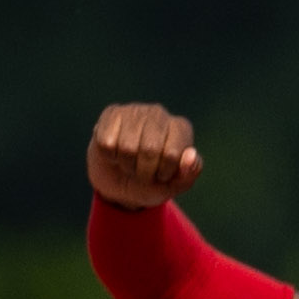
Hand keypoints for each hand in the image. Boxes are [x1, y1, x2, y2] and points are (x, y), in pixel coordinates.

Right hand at [87, 102, 201, 207]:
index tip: (160, 175)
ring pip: (126, 147)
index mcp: (181, 129)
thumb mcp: (172, 187)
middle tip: (141, 171)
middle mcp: (159, 114)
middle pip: (149, 150)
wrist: (117, 182)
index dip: (162, 173)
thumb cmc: (149, 183)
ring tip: (128, 161)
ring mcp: (135, 111)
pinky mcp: (111, 114)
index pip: (172, 154)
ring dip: (125, 165)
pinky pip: (107, 143)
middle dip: (142, 172)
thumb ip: (189, 175)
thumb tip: (191, 155)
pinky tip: (114, 152)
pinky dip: (109, 157)